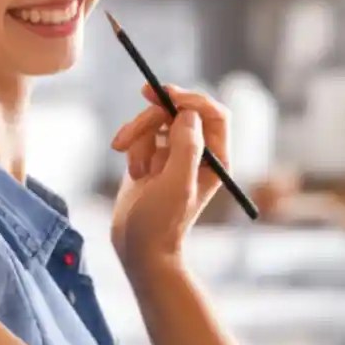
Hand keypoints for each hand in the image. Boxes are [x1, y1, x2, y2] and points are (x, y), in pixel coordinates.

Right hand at [109, 84, 230, 268]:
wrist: (139, 248)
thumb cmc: (162, 223)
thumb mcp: (177, 185)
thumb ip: (186, 146)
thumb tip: (188, 112)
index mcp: (216, 158)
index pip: (214, 113)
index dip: (192, 99)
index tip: (166, 95)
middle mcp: (199, 152)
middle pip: (178, 111)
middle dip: (151, 120)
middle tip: (128, 135)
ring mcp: (175, 153)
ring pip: (156, 121)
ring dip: (138, 139)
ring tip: (135, 171)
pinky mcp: (153, 156)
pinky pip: (141, 135)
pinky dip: (132, 148)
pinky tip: (133, 174)